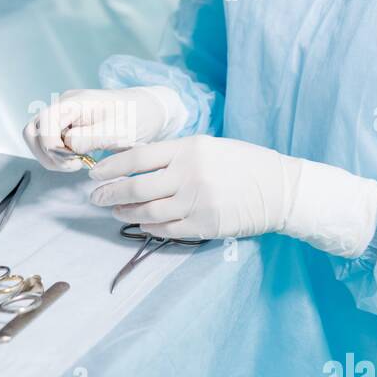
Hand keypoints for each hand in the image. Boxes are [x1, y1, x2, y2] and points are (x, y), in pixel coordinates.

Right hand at [22, 87, 186, 171]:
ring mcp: (62, 114)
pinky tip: (77, 159)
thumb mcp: (120, 131)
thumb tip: (68, 145)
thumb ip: (92, 137)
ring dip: (49, 157)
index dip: (52, 146)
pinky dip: (56, 156)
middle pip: (32, 131)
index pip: (44, 123)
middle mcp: (63, 105)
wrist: (146, 110)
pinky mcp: (64, 125)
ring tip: (75, 164)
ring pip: (35, 138)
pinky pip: (47, 142)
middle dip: (47, 154)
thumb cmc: (136, 117)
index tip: (76, 160)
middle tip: (74, 165)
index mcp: (75, 102)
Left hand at [88, 135, 376, 255]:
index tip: (95, 174)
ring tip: (116, 211)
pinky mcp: (205, 225)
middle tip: (96, 198)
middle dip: (110, 193)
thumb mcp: (208, 146)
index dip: (111, 167)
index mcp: (189, 149)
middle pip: (136, 186)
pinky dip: (149, 227)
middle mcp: (190, 174)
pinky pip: (167, 230)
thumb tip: (135, 161)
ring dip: (126, 212)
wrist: (280, 189)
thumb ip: (174, 154)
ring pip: (148, 211)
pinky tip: (140, 223)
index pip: (138, 157)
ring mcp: (197, 202)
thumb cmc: (243, 163)